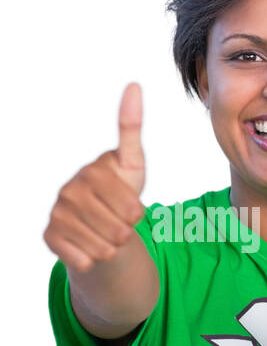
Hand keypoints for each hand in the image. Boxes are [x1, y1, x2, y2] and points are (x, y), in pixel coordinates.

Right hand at [44, 83, 146, 271]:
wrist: (99, 224)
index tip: (133, 207)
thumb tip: (134, 85)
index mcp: (94, 172)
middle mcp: (70, 189)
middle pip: (120, 229)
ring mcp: (58, 212)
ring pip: (104, 247)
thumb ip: (131, 129)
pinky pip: (83, 259)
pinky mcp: (49, 236)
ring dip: (113, 247)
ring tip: (107, 234)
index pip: (133, 208)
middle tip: (119, 223)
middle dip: (128, 232)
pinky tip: (88, 246)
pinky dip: (93, 259)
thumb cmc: (120, 192)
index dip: (138, 214)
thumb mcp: (132, 164)